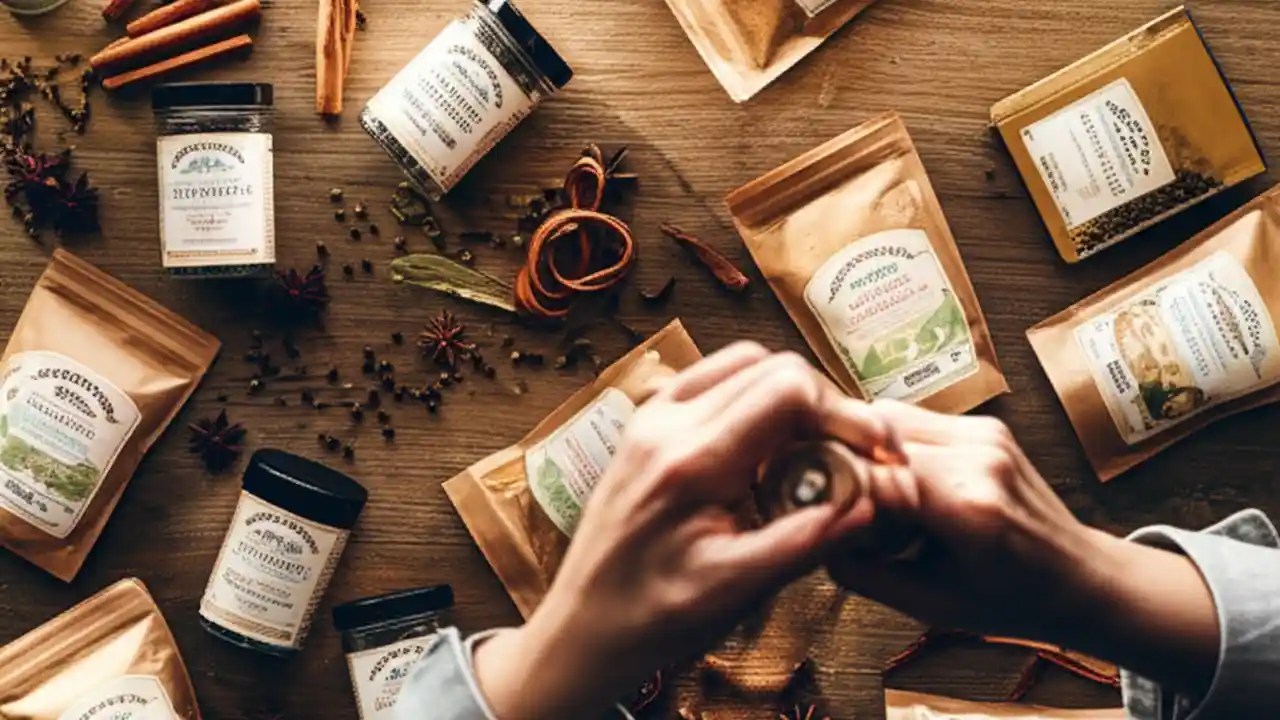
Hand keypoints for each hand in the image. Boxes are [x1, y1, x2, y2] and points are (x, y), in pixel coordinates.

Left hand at [475, 344, 896, 718]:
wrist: (583, 628)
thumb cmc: (651, 618)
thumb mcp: (736, 589)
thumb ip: (806, 539)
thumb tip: (870, 499)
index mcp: (689, 460)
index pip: (788, 389)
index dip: (844, 415)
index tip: (875, 453)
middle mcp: (665, 422)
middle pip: (772, 366)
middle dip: (825, 405)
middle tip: (852, 457)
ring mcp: (652, 416)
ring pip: (744, 364)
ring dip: (792, 397)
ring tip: (812, 455)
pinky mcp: (649, 424)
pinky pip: (714, 380)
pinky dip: (755, 398)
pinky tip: (769, 449)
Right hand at [827, 400, 1218, 694]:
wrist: (1082, 578)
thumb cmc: (1012, 602)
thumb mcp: (928, 606)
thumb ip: (863, 571)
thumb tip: (809, 534)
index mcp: (970, 508)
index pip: (873, 476)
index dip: (828, 488)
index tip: (801, 505)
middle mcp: (979, 457)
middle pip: (873, 429)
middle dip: (840, 458)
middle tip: (826, 496)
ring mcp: (985, 434)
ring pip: (888, 415)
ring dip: (864, 448)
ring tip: (868, 494)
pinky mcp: (984, 426)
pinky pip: (913, 421)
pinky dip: (891, 447)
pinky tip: (899, 485)